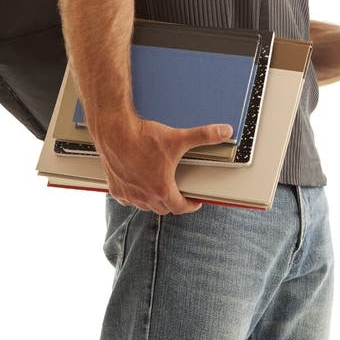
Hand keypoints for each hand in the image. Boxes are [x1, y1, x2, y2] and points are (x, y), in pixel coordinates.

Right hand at [93, 115, 232, 215]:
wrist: (114, 131)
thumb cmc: (142, 137)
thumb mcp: (178, 137)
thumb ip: (204, 135)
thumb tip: (224, 132)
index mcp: (161, 189)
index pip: (180, 207)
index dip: (190, 205)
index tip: (194, 201)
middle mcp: (144, 196)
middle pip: (163, 208)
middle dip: (173, 202)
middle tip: (179, 194)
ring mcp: (128, 193)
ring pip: (144, 206)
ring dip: (154, 201)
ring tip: (160, 190)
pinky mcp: (115, 187)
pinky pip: (127, 199)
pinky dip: (134, 196)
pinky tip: (137, 186)